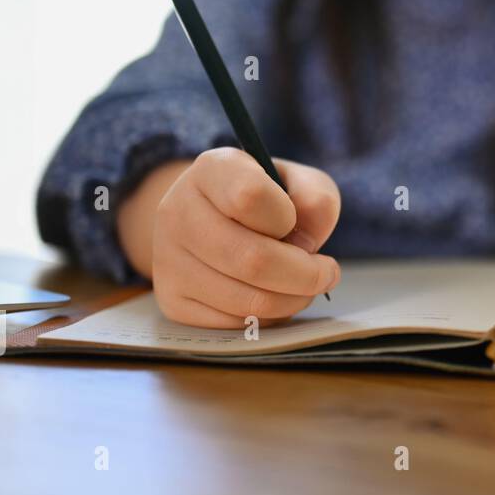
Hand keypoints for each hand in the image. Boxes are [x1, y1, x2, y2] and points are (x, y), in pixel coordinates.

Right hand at [148, 148, 341, 328]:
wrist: (212, 219)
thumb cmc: (266, 199)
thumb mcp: (299, 181)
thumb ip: (316, 199)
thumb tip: (307, 242)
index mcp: (212, 170)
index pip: (250, 196)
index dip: (287, 217)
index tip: (295, 223)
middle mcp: (178, 211)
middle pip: (251, 259)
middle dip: (304, 274)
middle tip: (326, 272)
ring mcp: (168, 258)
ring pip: (245, 299)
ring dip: (292, 300)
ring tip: (305, 287)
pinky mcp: (171, 299)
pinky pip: (232, 324)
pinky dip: (267, 318)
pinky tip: (274, 297)